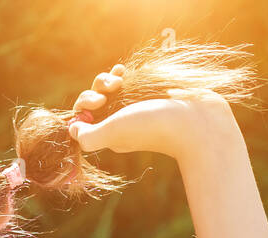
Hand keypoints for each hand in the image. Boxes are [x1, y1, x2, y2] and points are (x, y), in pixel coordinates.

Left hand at [67, 63, 239, 161]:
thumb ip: (89, 136)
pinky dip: (119, 75)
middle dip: (94, 92)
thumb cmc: (154, 126)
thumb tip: (72, 129)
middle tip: (108, 93)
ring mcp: (134, 107)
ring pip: (108, 90)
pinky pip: (126, 82)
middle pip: (94, 103)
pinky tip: (121, 72)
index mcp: (110, 134)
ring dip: (105, 80)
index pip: (84, 119)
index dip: (83, 107)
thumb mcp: (114, 132)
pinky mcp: (148, 94)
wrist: (196, 119)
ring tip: (117, 79)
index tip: (97, 103)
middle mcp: (120, 121)